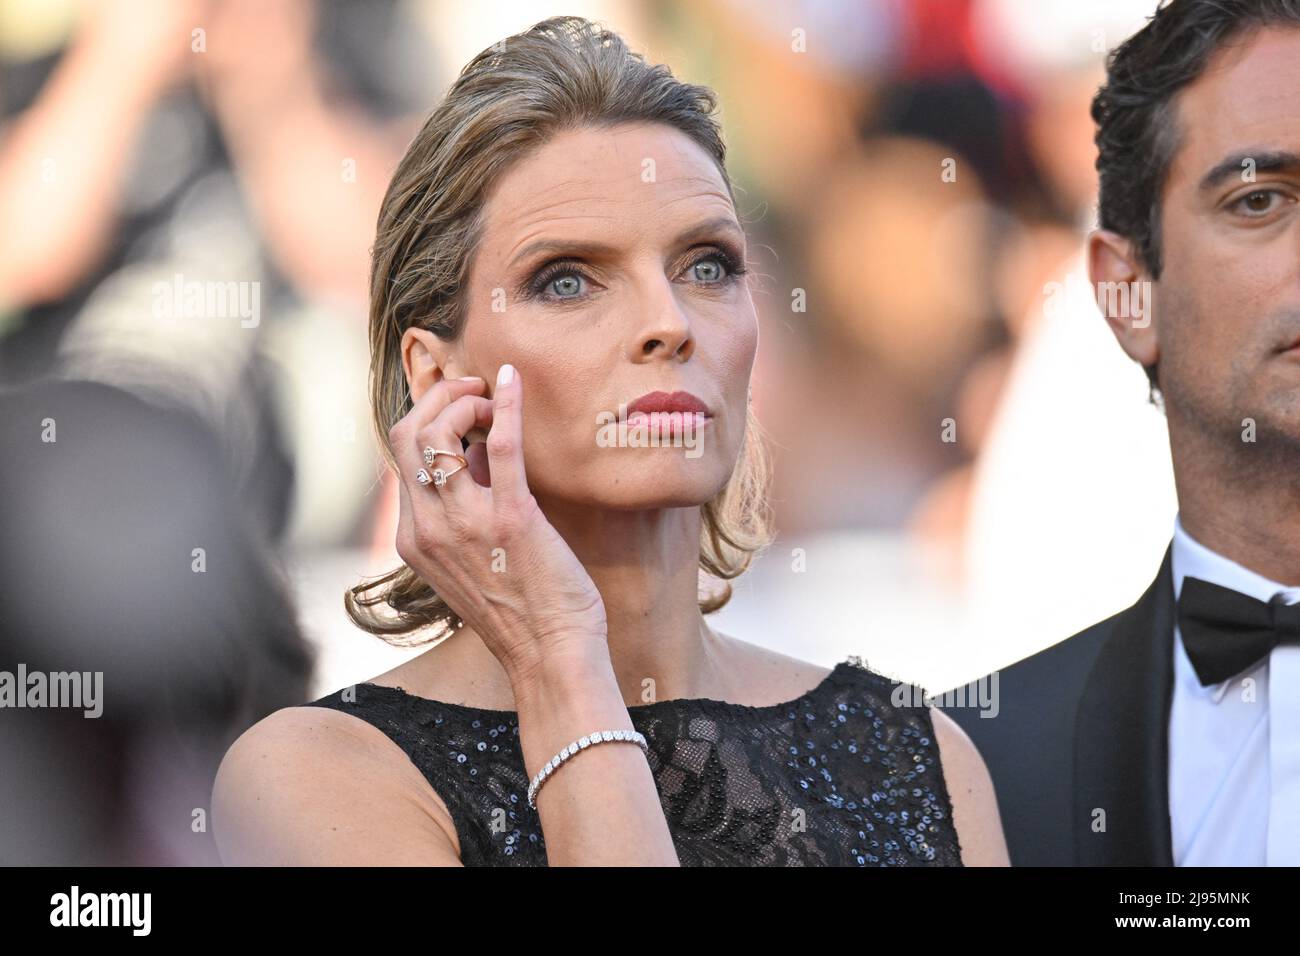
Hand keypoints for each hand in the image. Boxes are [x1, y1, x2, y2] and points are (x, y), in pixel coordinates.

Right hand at [388, 366, 609, 680]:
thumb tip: (477, 449)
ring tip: (491, 399)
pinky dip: (506, 404)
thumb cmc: (521, 611)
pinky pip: (501, 445)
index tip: (461, 408)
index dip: (428, 418)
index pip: (401, 456)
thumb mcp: (469, 560)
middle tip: (472, 389)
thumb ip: (464, 507)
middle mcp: (430, 529)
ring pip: (438, 434)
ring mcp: (466, 524)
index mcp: (414, 538)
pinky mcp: (512, 518)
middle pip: (407, 435)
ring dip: (465, 400)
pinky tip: (513, 381)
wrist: (550, 656)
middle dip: (436, 398)